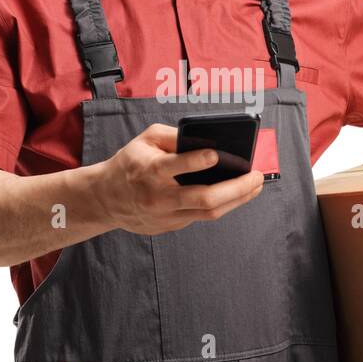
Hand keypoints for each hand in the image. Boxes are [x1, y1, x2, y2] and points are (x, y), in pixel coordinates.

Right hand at [98, 123, 264, 235]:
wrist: (105, 199)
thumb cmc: (130, 163)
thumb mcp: (145, 140)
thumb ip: (173, 136)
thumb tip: (207, 138)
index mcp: (151, 170)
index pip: (176, 166)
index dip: (198, 161)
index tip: (217, 154)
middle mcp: (160, 196)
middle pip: (204, 198)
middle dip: (236, 188)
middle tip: (257, 176)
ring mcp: (166, 215)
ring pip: (209, 213)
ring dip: (238, 199)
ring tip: (255, 186)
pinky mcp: (171, 226)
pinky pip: (201, 216)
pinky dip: (222, 204)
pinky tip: (236, 194)